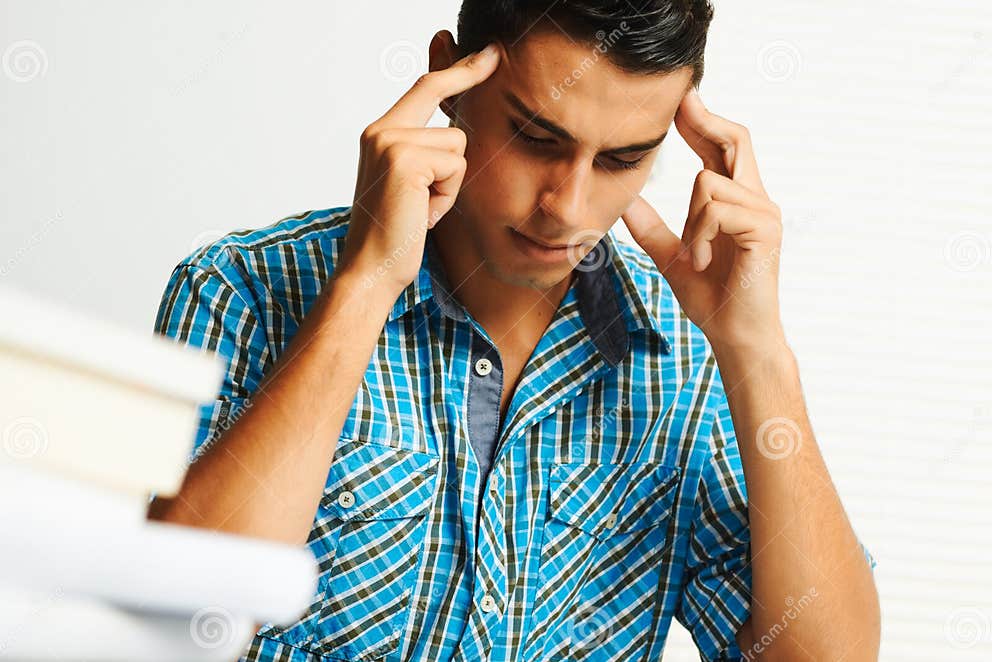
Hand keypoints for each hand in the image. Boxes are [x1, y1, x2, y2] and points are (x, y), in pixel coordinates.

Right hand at [337, 41, 500, 296]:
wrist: (372, 268)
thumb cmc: (395, 234)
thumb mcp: (412, 185)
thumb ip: (426, 152)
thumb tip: (458, 132)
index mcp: (379, 133)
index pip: (424, 88)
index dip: (458, 70)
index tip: (488, 56)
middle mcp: (381, 130)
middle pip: (448, 112)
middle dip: (459, 128)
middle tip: (460, 125)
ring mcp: (390, 142)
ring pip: (458, 145)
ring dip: (450, 184)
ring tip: (422, 208)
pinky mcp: (405, 159)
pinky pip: (456, 167)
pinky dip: (447, 196)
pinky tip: (422, 213)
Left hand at [621, 87, 784, 353]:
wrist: (733, 334)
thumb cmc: (710, 297)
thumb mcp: (669, 253)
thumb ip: (650, 224)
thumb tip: (623, 199)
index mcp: (736, 201)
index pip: (722, 148)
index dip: (702, 121)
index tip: (681, 101)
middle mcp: (756, 200)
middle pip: (736, 139)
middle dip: (705, 119)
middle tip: (681, 100)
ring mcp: (764, 212)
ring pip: (709, 183)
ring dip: (690, 223)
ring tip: (695, 256)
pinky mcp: (765, 229)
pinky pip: (715, 209)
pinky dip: (698, 236)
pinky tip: (703, 260)